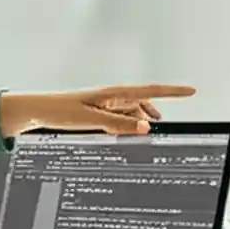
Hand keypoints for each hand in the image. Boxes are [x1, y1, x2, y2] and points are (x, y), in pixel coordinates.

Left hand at [0, 84, 195, 136]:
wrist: (38, 110)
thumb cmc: (61, 110)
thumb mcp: (91, 120)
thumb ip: (119, 125)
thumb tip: (145, 128)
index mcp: (113, 93)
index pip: (151, 91)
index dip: (173, 92)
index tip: (191, 91)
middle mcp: (113, 96)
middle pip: (144, 104)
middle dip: (153, 115)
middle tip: (163, 127)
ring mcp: (107, 104)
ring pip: (133, 114)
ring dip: (136, 124)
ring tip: (138, 138)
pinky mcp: (100, 112)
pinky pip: (121, 119)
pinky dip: (125, 127)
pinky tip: (122, 135)